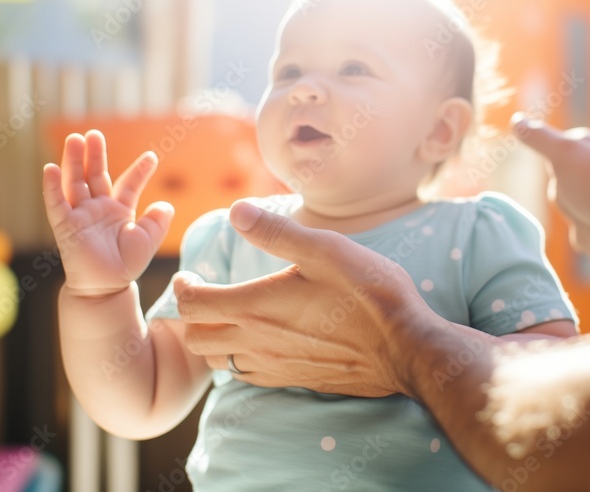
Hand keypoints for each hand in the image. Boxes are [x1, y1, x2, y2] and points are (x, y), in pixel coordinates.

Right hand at [42, 130, 173, 296]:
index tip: (152, 156)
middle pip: (95, 175)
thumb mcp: (148, 240)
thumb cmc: (126, 265)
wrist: (106, 287)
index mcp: (119, 210)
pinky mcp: (66, 226)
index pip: (129, 184)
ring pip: (76, 182)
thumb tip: (167, 205)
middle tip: (94, 133)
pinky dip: (52, 186)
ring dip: (74, 161)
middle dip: (95, 155)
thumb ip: (157, 221)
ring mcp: (81, 215)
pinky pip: (56, 203)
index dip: (139, 171)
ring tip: (75, 139)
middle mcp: (99, 209)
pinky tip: (51, 168)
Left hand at [176, 200, 434, 396]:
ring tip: (228, 317)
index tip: (190, 274)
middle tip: (204, 295)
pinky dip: (240, 359)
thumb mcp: (325, 249)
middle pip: (195, 340)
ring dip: (213, 340)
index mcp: (256, 307)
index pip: (192, 304)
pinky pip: (249, 377)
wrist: (406, 347)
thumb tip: (235, 210)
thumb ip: (275, 231)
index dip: (182, 287)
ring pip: (220, 362)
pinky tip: (260, 342)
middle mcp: (257, 343)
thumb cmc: (369, 293)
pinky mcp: (295, 381)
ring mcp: (275, 367)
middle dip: (190, 316)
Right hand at [512, 114, 589, 283]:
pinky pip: (580, 235)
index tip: (541, 151)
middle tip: (576, 188)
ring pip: (571, 209)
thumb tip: (516, 120)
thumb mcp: (566, 154)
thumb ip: (541, 139)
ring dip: (572, 211)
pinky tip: (583, 236)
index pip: (561, 148)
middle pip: (561, 182)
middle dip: (560, 187)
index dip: (552, 151)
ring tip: (584, 210)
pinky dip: (579, 235)